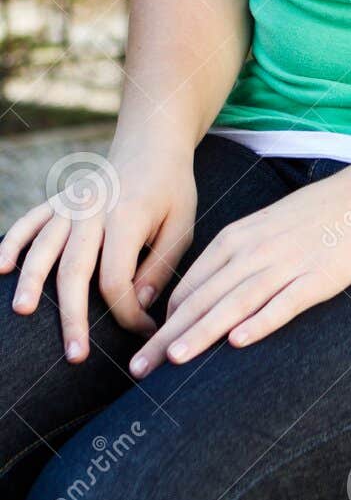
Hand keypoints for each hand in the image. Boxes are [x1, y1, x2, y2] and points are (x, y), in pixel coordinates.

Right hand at [0, 137, 197, 362]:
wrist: (152, 144)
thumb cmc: (171, 189)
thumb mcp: (182, 224)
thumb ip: (162, 265)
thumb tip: (139, 303)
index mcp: (128, 217)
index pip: (117, 277)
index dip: (127, 311)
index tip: (143, 329)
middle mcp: (94, 210)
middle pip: (75, 270)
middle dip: (73, 316)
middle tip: (75, 355)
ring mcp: (72, 204)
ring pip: (45, 248)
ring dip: (32, 281)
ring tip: (22, 311)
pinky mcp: (58, 201)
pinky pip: (30, 222)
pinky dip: (12, 242)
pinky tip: (0, 268)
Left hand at [126, 167, 350, 377]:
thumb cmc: (314, 217)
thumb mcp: (264, 226)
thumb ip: (234, 256)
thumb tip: (200, 294)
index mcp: (239, 236)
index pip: (191, 283)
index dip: (165, 318)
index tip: (142, 349)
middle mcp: (256, 249)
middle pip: (204, 297)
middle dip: (167, 334)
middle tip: (138, 367)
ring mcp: (288, 263)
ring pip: (236, 302)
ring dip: (202, 332)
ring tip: (173, 359)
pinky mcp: (319, 277)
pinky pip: (284, 303)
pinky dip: (260, 322)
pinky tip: (239, 341)